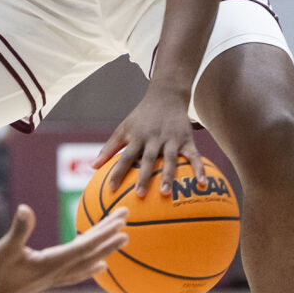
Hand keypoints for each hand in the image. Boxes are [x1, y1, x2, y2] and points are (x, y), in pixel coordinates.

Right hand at [0, 204, 127, 292]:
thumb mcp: (4, 249)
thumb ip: (18, 230)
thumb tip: (26, 209)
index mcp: (51, 262)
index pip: (84, 245)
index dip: (103, 232)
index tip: (119, 220)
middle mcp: (58, 270)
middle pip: (91, 251)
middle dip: (110, 234)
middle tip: (126, 217)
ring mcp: (55, 277)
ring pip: (87, 261)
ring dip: (106, 248)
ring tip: (123, 239)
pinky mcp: (49, 279)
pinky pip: (78, 272)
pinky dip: (92, 266)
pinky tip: (101, 267)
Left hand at [96, 85, 200, 199]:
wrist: (166, 96)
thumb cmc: (141, 117)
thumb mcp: (123, 129)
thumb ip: (109, 148)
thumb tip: (92, 167)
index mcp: (137, 137)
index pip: (125, 157)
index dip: (118, 172)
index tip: (111, 188)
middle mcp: (154, 138)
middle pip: (148, 159)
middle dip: (143, 177)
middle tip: (139, 195)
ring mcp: (171, 139)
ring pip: (170, 159)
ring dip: (168, 176)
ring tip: (165, 193)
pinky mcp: (187, 140)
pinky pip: (194, 156)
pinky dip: (199, 169)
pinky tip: (201, 184)